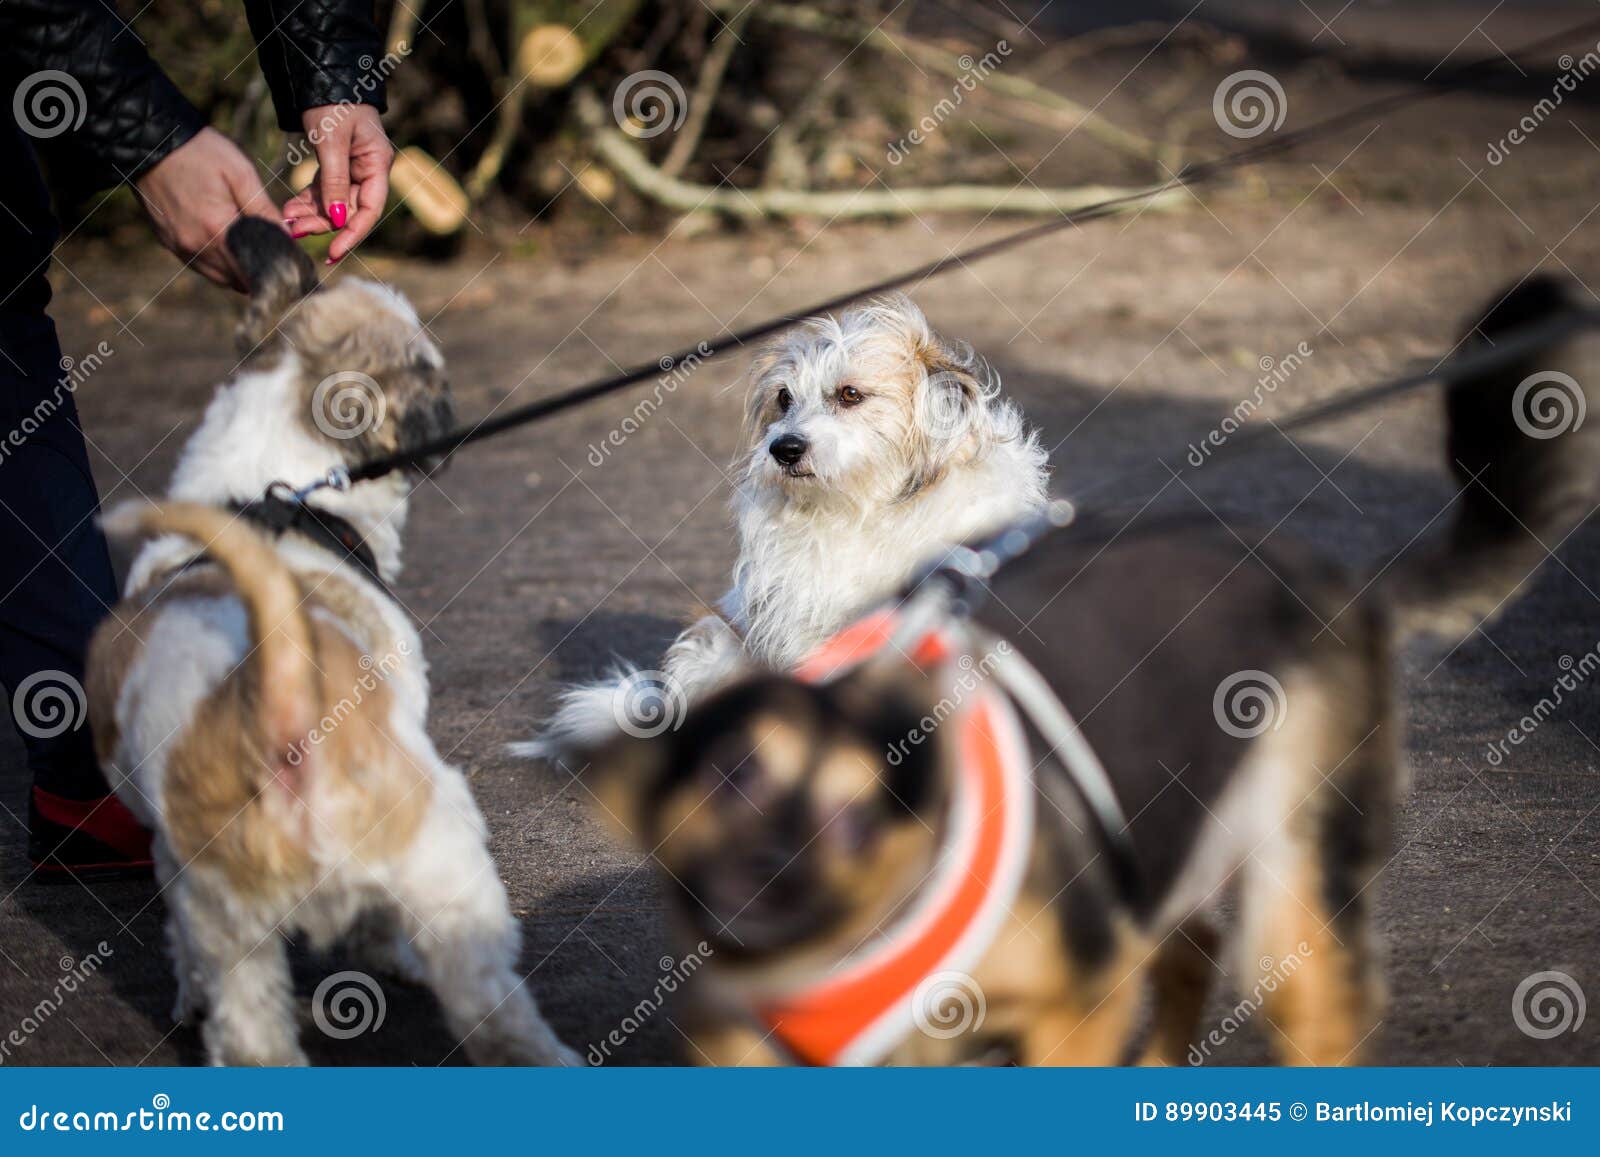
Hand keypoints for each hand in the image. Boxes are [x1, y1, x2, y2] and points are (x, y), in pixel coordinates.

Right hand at [132, 128, 283, 290]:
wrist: (149, 140)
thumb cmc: (200, 152)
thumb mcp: (240, 174)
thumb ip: (264, 209)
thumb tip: (287, 236)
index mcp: (217, 230)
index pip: (253, 270)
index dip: (273, 272)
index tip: (287, 265)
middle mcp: (196, 246)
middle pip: (237, 280)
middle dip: (257, 274)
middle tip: (274, 260)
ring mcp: (179, 246)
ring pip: (218, 277)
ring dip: (237, 272)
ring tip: (254, 257)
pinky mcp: (167, 241)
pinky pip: (199, 265)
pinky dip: (217, 264)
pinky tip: (228, 249)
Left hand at [282, 104, 393, 263]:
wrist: (322, 74)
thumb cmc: (332, 104)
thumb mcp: (331, 143)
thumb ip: (335, 182)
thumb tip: (339, 220)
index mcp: (378, 165)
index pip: (370, 210)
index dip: (352, 234)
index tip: (333, 252)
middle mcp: (369, 170)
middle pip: (349, 209)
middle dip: (322, 224)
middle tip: (295, 232)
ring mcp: (353, 168)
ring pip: (334, 202)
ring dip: (311, 214)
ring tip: (287, 221)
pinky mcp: (336, 164)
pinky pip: (323, 190)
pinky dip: (307, 200)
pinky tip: (290, 209)